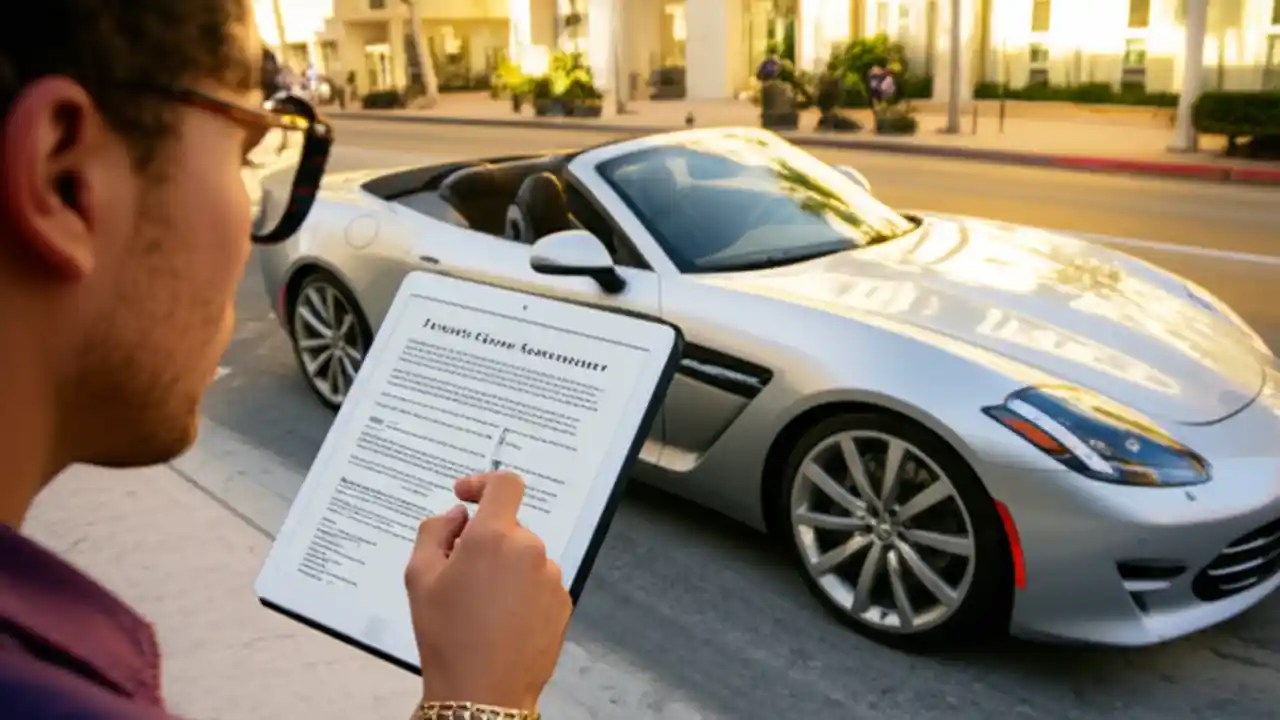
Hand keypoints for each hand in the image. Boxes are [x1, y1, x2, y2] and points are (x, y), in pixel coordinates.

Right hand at [405, 471, 571, 710]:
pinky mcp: (563, 603)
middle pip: (509, 527)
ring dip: (504, 568)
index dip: (482, 483)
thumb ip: (434, 531)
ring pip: (524, 557)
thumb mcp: (419, 578)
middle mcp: (531, 550)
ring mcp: (551, 577)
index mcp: (494, 537)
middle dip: (485, 541)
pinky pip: (538, 583)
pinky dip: (521, 591)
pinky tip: (501, 621)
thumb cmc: (445, 635)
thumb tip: (457, 516)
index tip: (464, 496)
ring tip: (480, 606)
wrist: (483, 692)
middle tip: (458, 574)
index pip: (505, 484)